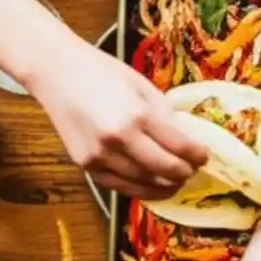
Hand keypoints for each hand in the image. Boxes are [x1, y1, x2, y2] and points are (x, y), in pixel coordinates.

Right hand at [27, 42, 208, 200]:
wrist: (56, 72)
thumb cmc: (101, 72)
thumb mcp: (142, 86)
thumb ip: (164, 114)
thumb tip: (185, 138)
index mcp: (137, 115)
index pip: (180, 147)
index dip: (198, 155)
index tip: (204, 156)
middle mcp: (119, 139)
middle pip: (165, 170)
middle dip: (184, 173)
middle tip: (192, 170)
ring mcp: (100, 155)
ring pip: (143, 184)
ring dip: (164, 185)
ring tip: (175, 181)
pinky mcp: (86, 165)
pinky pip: (120, 185)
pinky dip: (139, 188)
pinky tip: (151, 183)